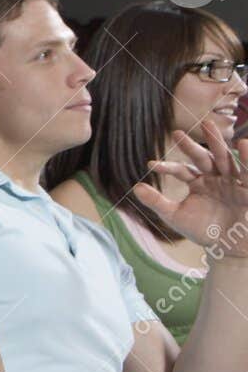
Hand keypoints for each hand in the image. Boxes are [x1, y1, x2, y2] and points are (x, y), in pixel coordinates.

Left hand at [133, 122, 247, 253]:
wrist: (228, 246)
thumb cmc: (203, 230)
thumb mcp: (175, 216)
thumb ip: (157, 202)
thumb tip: (135, 187)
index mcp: (198, 182)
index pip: (181, 170)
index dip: (167, 167)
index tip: (150, 165)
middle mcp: (215, 177)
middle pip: (202, 158)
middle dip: (190, 146)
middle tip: (176, 132)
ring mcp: (231, 181)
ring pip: (223, 158)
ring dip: (216, 143)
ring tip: (206, 124)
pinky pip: (247, 171)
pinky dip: (247, 158)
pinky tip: (242, 144)